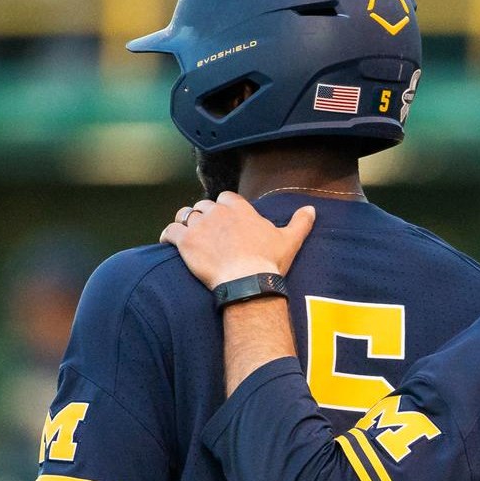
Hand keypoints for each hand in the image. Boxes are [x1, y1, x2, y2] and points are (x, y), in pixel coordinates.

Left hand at [160, 191, 316, 289]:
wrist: (247, 282)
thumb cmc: (268, 263)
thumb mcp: (290, 241)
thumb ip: (300, 222)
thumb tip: (311, 209)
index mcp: (240, 208)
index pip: (226, 198)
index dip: (223, 208)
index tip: (225, 220)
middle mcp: (218, 212)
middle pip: (204, 206)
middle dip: (204, 216)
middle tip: (208, 233)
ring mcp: (200, 226)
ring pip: (186, 215)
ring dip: (186, 223)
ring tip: (188, 236)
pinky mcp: (185, 241)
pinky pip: (170, 231)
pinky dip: (168, 236)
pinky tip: (169, 242)